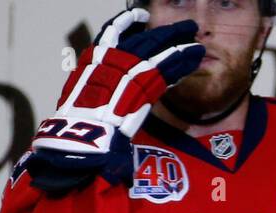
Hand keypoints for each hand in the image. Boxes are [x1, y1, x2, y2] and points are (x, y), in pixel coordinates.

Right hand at [28, 7, 204, 191]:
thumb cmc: (78, 123)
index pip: (113, 32)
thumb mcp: (82, 98)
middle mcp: (112, 57)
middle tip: (184, 28)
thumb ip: (97, 89)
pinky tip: (195, 56)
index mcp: (94, 58)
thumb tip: (105, 96)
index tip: (141, 17)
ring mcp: (129, 67)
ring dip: (181, 46)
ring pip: (161, 50)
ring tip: (197, 43)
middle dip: (166, 33)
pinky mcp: (145, 81)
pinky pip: (169, 67)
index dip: (128, 22)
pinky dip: (183, 61)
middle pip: (145, 39)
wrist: (84, 132)